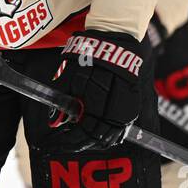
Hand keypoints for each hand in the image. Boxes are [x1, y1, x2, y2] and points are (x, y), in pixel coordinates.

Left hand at [48, 28, 146, 149]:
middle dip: (77, 143)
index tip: (55, 142)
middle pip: (95, 139)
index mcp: (98, 105)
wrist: (114, 45)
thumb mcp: (71, 80)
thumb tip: (55, 123)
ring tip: (76, 141)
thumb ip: (64, 104)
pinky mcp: (132, 108)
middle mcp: (114, 112)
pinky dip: (107, 137)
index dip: (68, 141)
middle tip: (63, 143)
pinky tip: (95, 137)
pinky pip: (120, 131)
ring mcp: (126, 112)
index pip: (82, 134)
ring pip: (109, 138)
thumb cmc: (89, 60)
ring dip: (92, 142)